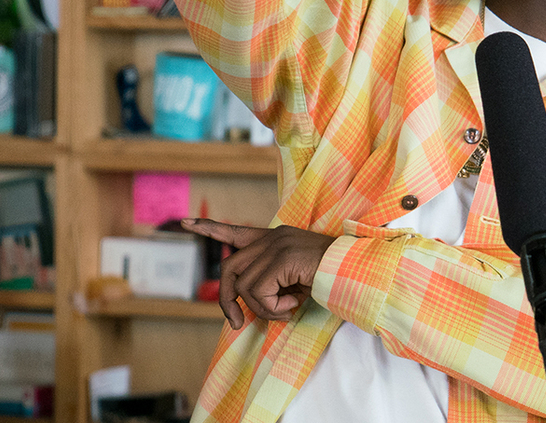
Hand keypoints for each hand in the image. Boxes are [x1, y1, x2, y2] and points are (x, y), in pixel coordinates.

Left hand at [181, 218, 335, 328]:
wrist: (358, 270)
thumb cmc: (332, 279)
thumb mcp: (296, 281)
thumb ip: (272, 284)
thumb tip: (250, 306)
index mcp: (276, 238)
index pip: (237, 230)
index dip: (210, 228)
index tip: (186, 222)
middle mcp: (273, 237)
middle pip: (230, 267)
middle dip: (227, 299)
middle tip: (237, 323)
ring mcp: (277, 246)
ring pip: (245, 286)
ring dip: (263, 308)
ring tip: (288, 309)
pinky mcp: (282, 259)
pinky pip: (260, 293)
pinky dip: (273, 308)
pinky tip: (294, 305)